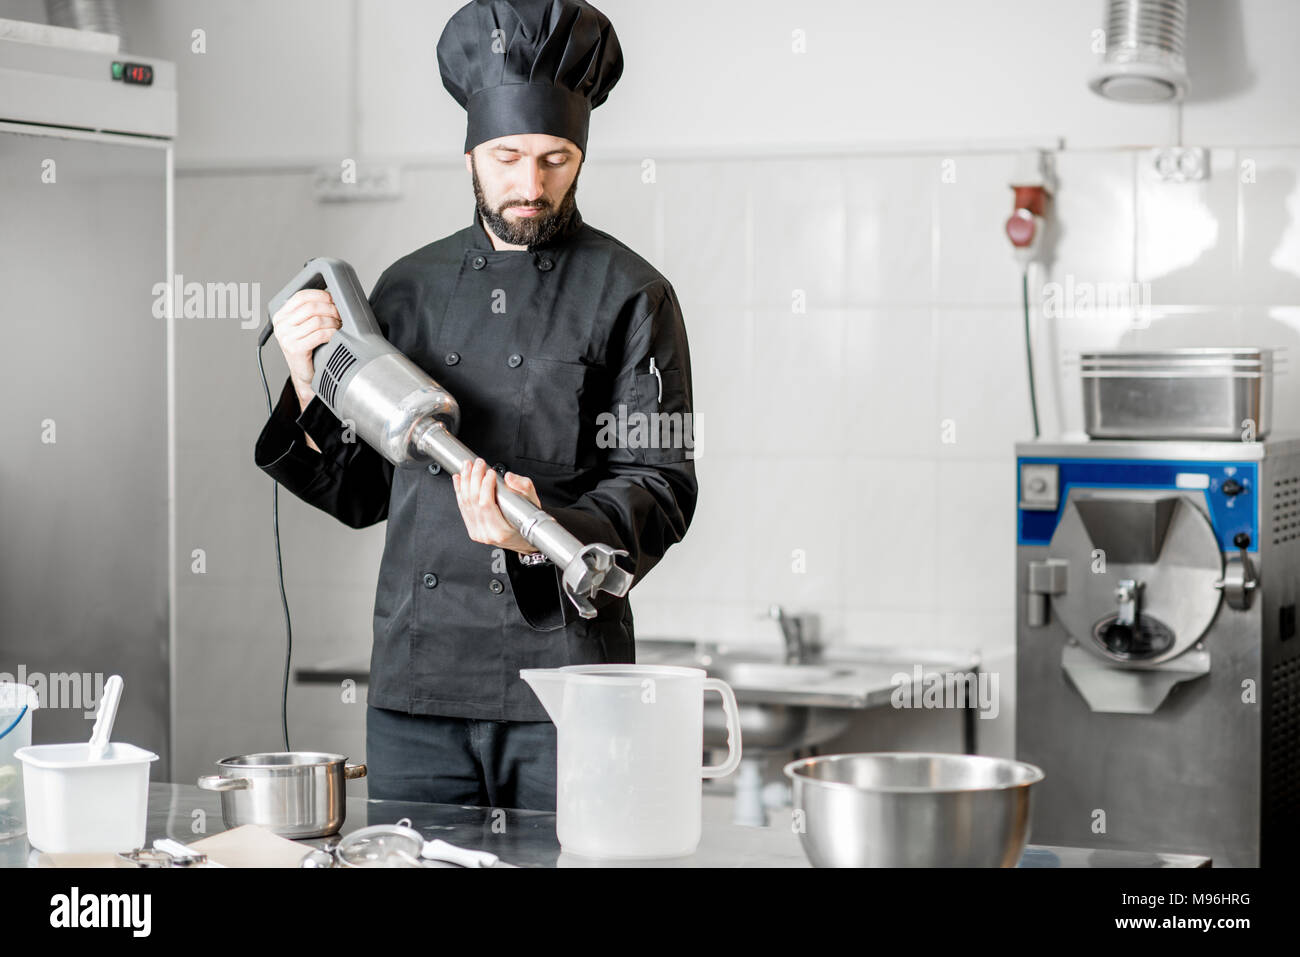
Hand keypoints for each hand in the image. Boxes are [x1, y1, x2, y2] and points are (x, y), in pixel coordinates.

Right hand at [270, 289, 341, 408]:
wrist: (304, 374)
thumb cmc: (307, 349)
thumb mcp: (303, 327)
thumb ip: (309, 313)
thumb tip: (330, 297)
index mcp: (281, 316)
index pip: (300, 296)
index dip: (320, 295)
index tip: (332, 299)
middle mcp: (281, 325)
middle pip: (311, 307)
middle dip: (330, 309)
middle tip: (340, 315)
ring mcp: (286, 337)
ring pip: (317, 320)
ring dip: (333, 322)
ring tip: (338, 327)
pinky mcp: (295, 349)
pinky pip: (319, 334)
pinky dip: (331, 333)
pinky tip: (335, 336)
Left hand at [452, 458, 541, 554]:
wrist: (523, 538)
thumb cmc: (527, 522)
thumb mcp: (532, 502)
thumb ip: (524, 487)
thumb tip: (509, 477)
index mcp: (501, 531)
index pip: (486, 503)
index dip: (485, 485)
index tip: (490, 472)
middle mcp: (486, 533)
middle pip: (473, 500)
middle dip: (474, 478)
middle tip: (478, 464)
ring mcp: (477, 532)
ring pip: (465, 502)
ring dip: (465, 481)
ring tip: (468, 467)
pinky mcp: (472, 528)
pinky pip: (462, 507)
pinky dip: (459, 490)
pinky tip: (458, 479)